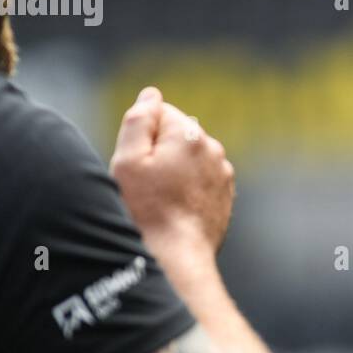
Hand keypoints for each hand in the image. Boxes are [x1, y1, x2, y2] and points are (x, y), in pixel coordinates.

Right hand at [110, 87, 235, 256]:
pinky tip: (176, 208)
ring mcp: (223, 172)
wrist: (177, 256)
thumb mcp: (127, 161)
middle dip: (159, 152)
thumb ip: (139, 121)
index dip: (140, 137)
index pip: (158, 113)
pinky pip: (200, 180)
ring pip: (189, 158)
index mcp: (188, 133)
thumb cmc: (146, 211)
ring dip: (174, 170)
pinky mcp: (225, 194)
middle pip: (175, 135)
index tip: (137, 164)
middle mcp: (212, 148)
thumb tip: (151, 95)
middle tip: (146, 184)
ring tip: (161, 199)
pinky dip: (188, 188)